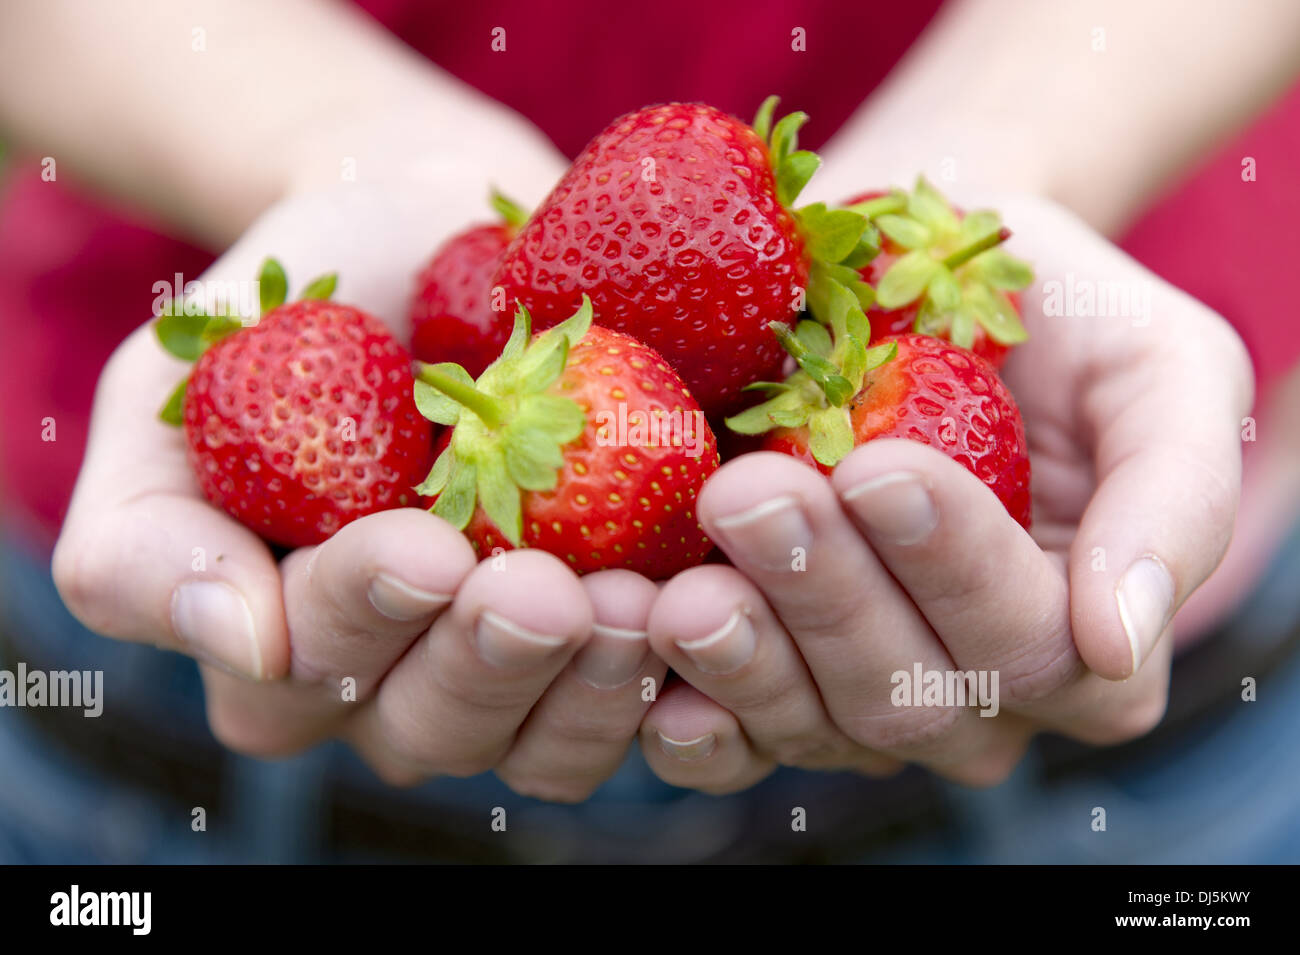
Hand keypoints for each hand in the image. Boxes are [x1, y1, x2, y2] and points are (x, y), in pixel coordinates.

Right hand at [53, 172, 665, 801]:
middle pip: (436, 729)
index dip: (362, 618)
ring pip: (548, 747)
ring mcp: (523, 669)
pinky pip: (658, 704)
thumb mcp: (175, 397)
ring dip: (593, 690)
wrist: (441, 234)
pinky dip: (691, 675)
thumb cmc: (299, 311)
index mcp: (291, 641)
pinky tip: (714, 607)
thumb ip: (150, 534)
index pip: (307, 673)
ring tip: (639, 605)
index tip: (425, 542)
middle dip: (491, 664)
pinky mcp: (621, 633)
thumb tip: (243, 645)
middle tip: (547, 592)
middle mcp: (404, 678)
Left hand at [635, 194, 1252, 791]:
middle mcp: (974, 694)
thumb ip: (1174, 501)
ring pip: (813, 721)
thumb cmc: (1053, 317)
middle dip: (825, 596)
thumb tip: (1119, 640)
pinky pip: (731, 740)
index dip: (956, 567)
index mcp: (1081, 638)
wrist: (921, 277)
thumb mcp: (1161, 372)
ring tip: (684, 588)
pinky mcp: (769, 678)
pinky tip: (645, 669)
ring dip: (745, 656)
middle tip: (748, 497)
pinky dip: (688, 714)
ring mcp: (861, 695)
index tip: (879, 467)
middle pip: (908, 696)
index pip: (1032, 643)